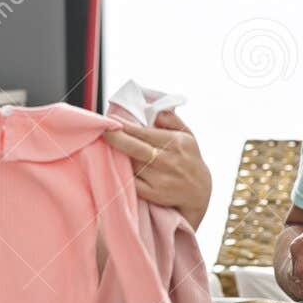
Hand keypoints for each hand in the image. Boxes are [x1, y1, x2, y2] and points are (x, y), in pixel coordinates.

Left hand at [103, 109, 211, 229]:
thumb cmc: (189, 158)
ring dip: (119, 156)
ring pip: (131, 164)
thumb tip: (152, 108)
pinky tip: (117, 167)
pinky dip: (123, 174)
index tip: (112, 120)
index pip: (144, 132)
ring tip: (109, 147)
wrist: (199, 192)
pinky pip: (131, 182)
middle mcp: (168, 161)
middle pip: (134, 148)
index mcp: (175, 143)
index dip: (126, 126)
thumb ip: (171, 119)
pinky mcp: (153, 194)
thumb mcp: (187, 135)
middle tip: (103, 131)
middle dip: (115, 138)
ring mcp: (160, 179)